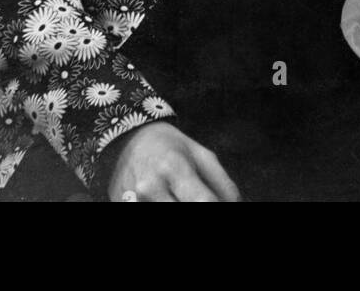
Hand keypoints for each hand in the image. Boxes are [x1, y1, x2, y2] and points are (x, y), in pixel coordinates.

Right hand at [107, 121, 239, 201]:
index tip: (221, 205)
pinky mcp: (123, 206)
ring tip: (185, 197)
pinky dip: (165, 209)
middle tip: (203, 199)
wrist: (128, 141)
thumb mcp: (202, 155)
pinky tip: (171, 199)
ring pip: (164, 218)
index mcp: (174, 169)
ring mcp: (132, 201)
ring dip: (179, 207)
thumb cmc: (171, 147)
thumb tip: (236, 205)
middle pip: (182, 213)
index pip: (203, 202)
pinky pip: (149, 213)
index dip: (217, 208)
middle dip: (200, 210)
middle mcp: (150, 188)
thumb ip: (222, 183)